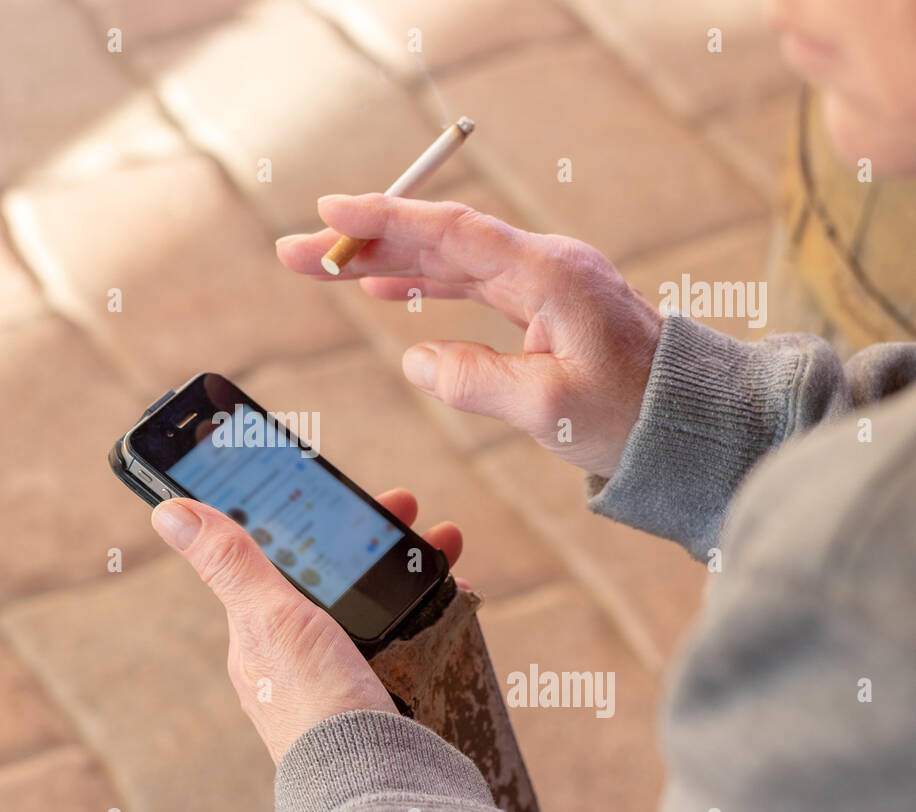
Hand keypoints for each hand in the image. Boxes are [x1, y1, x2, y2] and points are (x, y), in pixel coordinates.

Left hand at [151, 488, 463, 763]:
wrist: (371, 785)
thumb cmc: (314, 705)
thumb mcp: (271, 618)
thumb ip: (230, 564)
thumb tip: (167, 510)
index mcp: (260, 630)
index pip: (279, 555)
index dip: (307, 516)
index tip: (338, 486)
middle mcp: (296, 650)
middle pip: (334, 573)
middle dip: (371, 535)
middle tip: (407, 508)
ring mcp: (338, 672)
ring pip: (374, 600)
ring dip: (406, 565)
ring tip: (441, 543)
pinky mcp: (379, 691)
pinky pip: (404, 637)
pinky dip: (426, 609)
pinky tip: (448, 597)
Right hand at [276, 194, 663, 477]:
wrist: (691, 422)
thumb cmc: (633, 414)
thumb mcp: (548, 409)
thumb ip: (476, 381)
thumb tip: (418, 360)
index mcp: (547, 275)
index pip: (451, 232)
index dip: (385, 219)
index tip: (329, 212)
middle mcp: (542, 267)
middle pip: (437, 241)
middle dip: (363, 243)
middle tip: (298, 251)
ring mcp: (543, 285)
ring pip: (447, 262)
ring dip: (385, 263)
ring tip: (326, 269)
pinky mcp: (543, 308)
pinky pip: (469, 286)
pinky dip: (423, 285)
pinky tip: (387, 289)